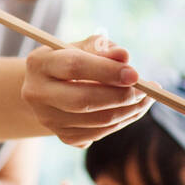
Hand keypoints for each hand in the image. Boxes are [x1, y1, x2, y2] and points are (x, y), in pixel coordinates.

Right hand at [21, 33, 152, 147]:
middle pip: (83, 100)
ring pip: (96, 122)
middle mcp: (37, 93)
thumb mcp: (83, 47)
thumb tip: (124, 56)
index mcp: (39, 63)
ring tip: (148, 99)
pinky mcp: (62, 136)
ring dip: (128, 111)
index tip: (135, 74)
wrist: (50, 88)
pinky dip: (121, 122)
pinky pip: (98, 134)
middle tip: (148, 91)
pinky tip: (133, 109)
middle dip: (121, 97)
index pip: (74, 67)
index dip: (107, 71)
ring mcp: (47, 119)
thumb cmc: (71, 60)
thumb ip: (103, 48)